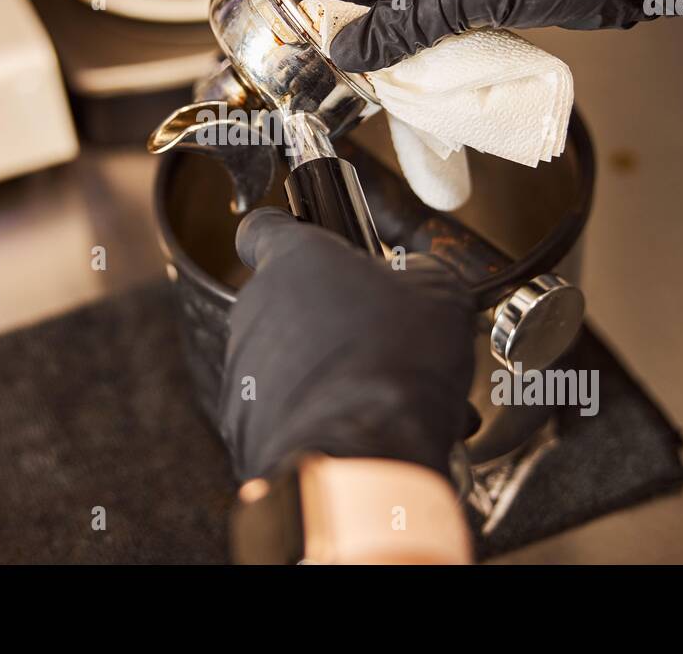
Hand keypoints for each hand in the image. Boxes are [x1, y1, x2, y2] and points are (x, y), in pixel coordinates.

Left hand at [219, 207, 479, 482]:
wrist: (366, 455)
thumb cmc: (396, 364)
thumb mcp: (439, 291)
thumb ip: (415, 270)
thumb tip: (417, 277)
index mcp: (295, 260)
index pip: (263, 227)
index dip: (286, 232)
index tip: (302, 242)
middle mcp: (257, 307)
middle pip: (287, 299)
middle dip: (329, 315)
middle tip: (377, 335)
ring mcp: (244, 366)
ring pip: (287, 356)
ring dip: (327, 367)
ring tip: (379, 389)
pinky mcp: (243, 420)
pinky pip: (282, 405)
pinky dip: (315, 411)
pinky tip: (359, 421)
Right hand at [316, 0, 682, 71]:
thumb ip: (402, 22)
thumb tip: (350, 51)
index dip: (345, 6)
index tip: (326, 51)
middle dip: (376, 27)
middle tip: (358, 74)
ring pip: (420, 1)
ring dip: (408, 39)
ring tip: (386, 79)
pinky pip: (451, 12)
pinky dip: (438, 40)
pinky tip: (424, 70)